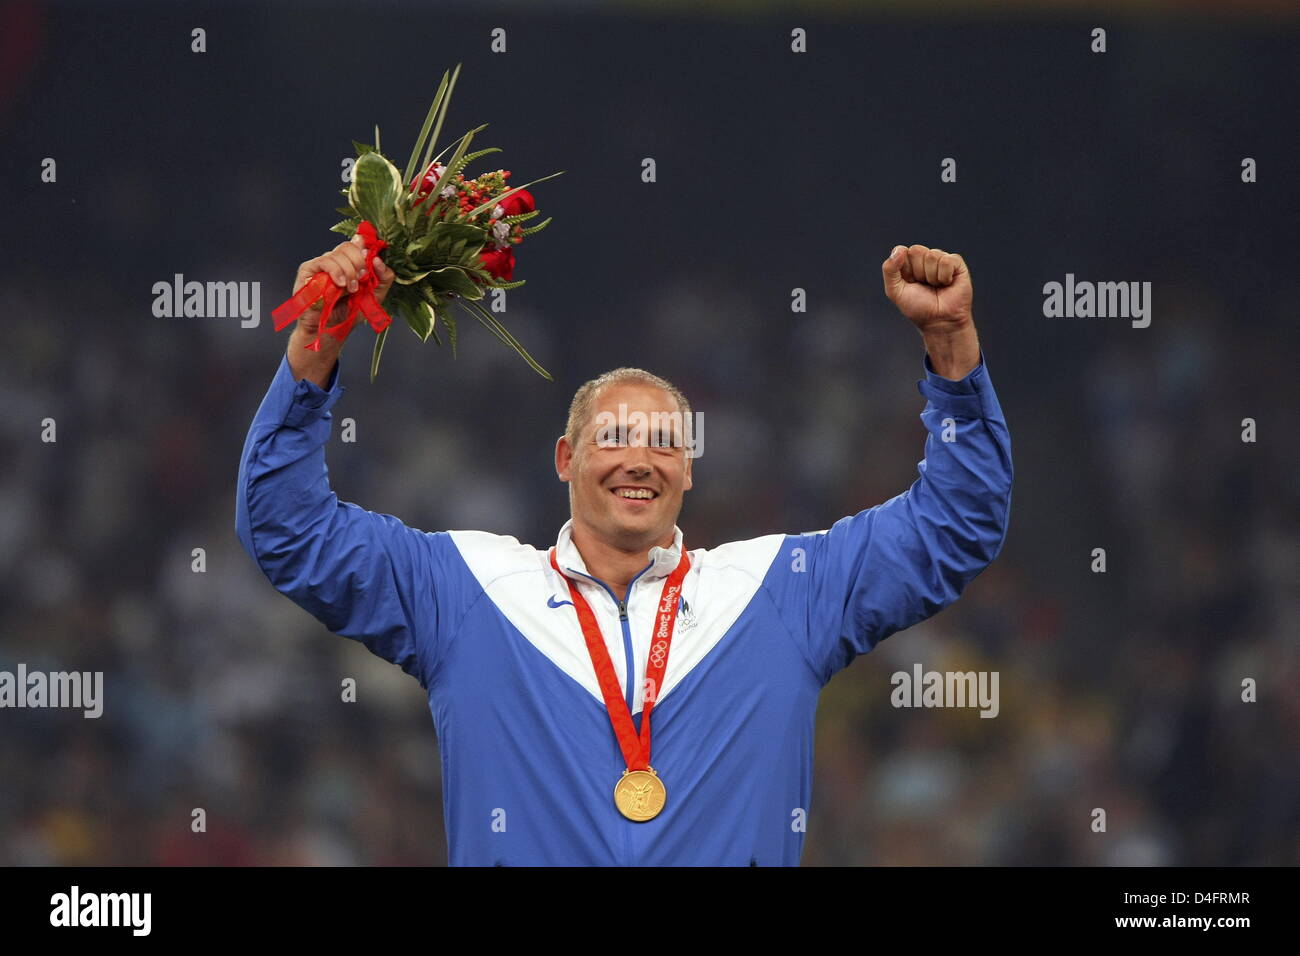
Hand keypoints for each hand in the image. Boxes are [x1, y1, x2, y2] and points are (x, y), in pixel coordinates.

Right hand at [287, 235, 394, 385]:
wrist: (331, 329)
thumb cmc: (350, 312)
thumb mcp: (375, 295)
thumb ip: (383, 278)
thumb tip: (378, 260)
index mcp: (351, 262)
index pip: (359, 243)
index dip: (367, 247)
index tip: (373, 259)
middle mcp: (336, 259)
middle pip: (349, 246)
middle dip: (360, 262)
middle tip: (362, 279)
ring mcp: (322, 263)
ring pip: (338, 253)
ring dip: (349, 271)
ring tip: (351, 289)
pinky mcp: (308, 269)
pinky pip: (324, 261)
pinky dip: (336, 271)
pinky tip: (340, 284)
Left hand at [881, 244, 979, 379]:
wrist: (939, 322)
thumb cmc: (918, 308)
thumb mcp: (895, 291)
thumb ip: (889, 270)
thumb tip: (899, 249)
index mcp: (908, 263)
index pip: (901, 251)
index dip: (904, 269)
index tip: (909, 282)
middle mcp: (924, 259)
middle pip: (916, 250)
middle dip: (918, 272)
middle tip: (924, 285)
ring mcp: (940, 260)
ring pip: (932, 255)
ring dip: (931, 277)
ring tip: (936, 287)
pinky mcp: (956, 263)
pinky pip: (947, 260)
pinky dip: (944, 276)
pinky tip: (947, 284)